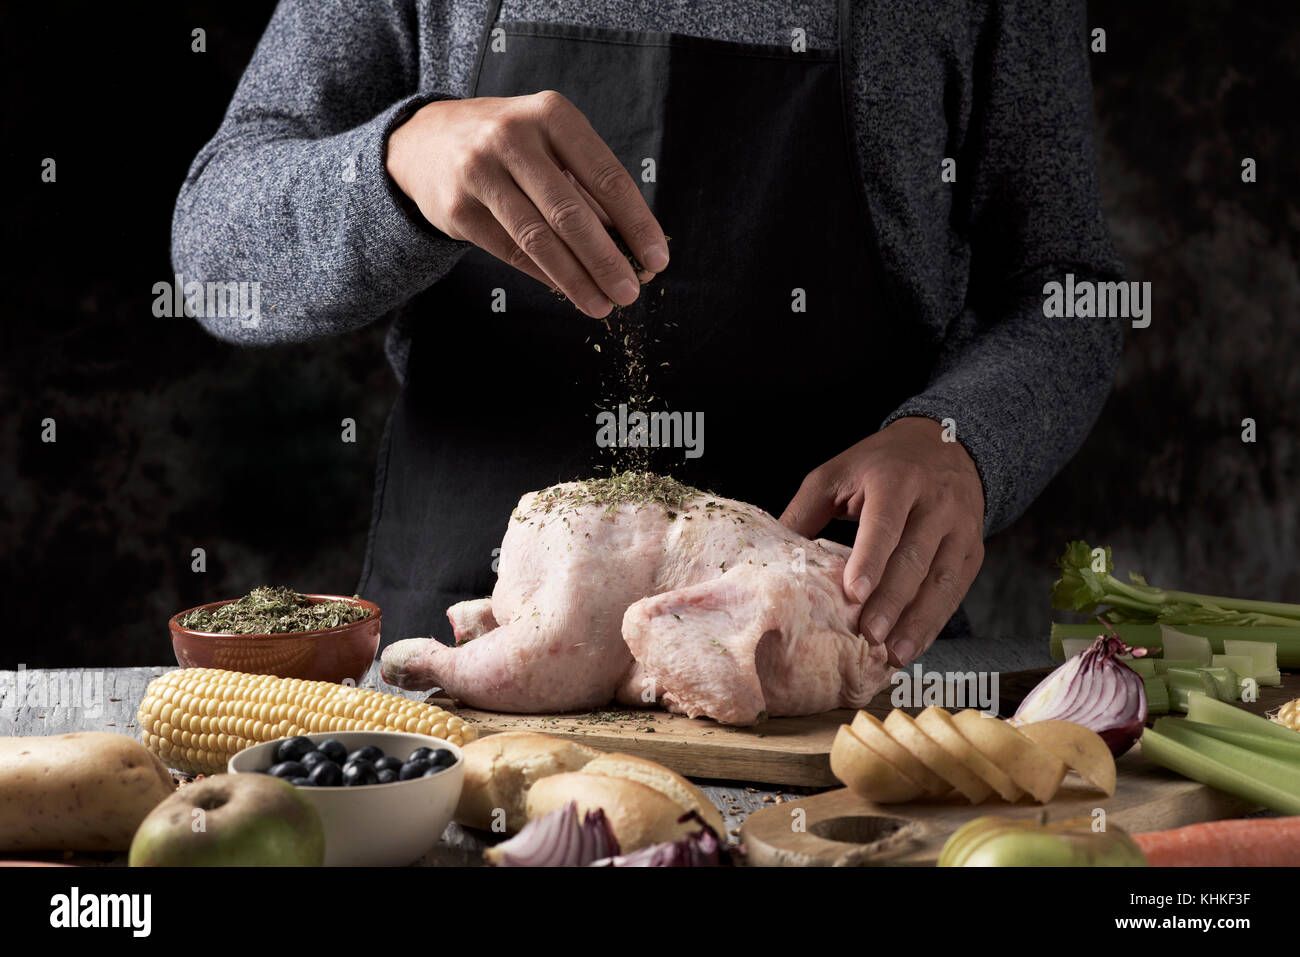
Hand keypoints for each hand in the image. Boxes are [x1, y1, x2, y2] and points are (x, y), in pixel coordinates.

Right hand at [386, 91, 668, 318]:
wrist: (425, 140)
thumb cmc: (510, 146)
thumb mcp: (551, 145)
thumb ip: (590, 190)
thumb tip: (635, 249)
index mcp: (551, 114)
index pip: (607, 176)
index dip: (636, 223)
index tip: (657, 260)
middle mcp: (513, 137)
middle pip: (570, 212)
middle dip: (606, 259)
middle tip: (631, 292)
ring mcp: (480, 172)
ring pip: (538, 238)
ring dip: (577, 278)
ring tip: (603, 304)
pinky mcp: (457, 209)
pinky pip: (511, 251)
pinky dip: (545, 276)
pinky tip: (569, 291)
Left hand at [778, 417, 985, 666]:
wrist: (946, 445)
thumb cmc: (880, 465)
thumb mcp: (837, 472)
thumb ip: (805, 511)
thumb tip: (772, 554)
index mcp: (896, 479)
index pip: (885, 523)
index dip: (870, 559)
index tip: (853, 593)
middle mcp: (935, 501)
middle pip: (914, 557)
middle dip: (892, 601)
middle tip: (869, 635)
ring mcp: (960, 526)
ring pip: (941, 579)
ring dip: (918, 621)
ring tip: (894, 653)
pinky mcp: (973, 548)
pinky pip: (956, 589)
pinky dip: (936, 620)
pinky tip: (915, 644)